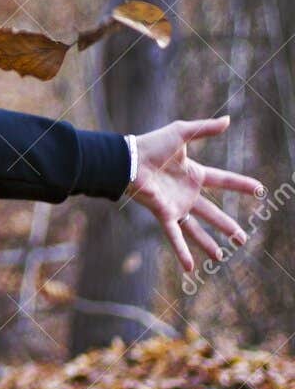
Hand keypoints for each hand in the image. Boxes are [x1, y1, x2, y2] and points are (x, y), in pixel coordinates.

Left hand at [126, 116, 264, 271]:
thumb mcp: (182, 132)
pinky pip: (176, 236)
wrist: (128, 159)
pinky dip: (183, 251)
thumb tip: (229, 120)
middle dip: (227, 226)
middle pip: (212, 213)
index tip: (260, 190)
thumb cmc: (151, 145)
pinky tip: (191, 268)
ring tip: (221, 256)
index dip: (241, 185)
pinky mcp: (163, 214)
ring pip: (196, 229)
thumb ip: (205, 128)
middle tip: (242, 238)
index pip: (223, 181)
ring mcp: (175, 206)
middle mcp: (186, 193)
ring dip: (209, 243)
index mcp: (193, 175)